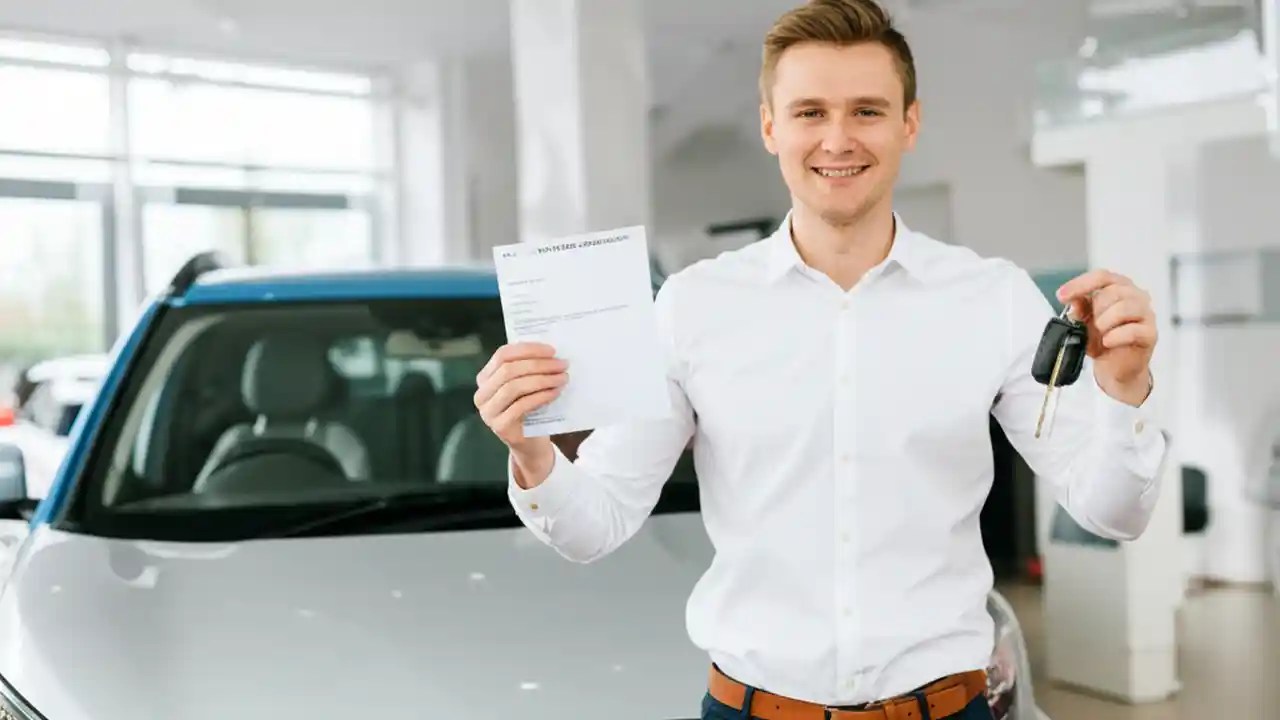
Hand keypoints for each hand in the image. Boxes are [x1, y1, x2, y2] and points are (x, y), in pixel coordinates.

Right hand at [473, 342, 568, 484]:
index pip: (503, 355)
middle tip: (562, 365)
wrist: (530, 443)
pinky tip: (555, 392)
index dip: (528, 349)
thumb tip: (551, 352)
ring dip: (542, 380)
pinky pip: (521, 406)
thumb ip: (529, 369)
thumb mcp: (526, 386)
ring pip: (514, 387)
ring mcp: (488, 411)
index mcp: (485, 378)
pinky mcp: (500, 426)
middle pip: (508, 370)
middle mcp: (482, 394)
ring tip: (562, 378)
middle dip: (539, 364)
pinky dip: (540, 396)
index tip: (552, 350)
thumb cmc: (530, 409)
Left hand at [1056, 269, 1155, 405]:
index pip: (1101, 276)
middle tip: (1092, 324)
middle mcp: (1135, 296)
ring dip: (1105, 322)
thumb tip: (1074, 301)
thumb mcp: (1083, 321)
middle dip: (1096, 310)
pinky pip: (1133, 330)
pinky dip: (1116, 336)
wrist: (1115, 366)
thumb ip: (1079, 308)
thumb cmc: (1102, 338)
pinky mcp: (1150, 333)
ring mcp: (1145, 314)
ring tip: (1101, 333)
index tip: (1061, 296)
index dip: (1080, 284)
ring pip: (1125, 307)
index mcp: (1118, 287)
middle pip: (1113, 291)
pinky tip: (1108, 342)